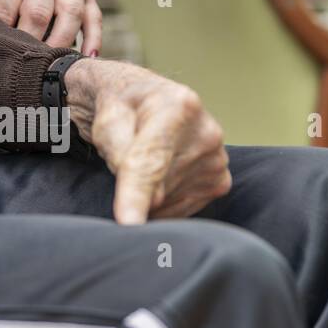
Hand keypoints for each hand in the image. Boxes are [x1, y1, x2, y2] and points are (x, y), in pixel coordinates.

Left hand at [65, 58, 230, 223]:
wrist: (145, 104)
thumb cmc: (123, 112)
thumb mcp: (107, 123)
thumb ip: (121, 156)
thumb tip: (149, 200)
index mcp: (178, 108)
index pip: (152, 161)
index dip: (136, 194)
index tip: (128, 223)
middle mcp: (206, 133)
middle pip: (157, 188)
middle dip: (133, 187)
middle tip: (126, 160)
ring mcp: (217, 160)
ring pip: (166, 203)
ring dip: (148, 194)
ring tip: (147, 162)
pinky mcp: (220, 183)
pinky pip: (180, 210)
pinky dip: (162, 204)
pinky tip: (159, 178)